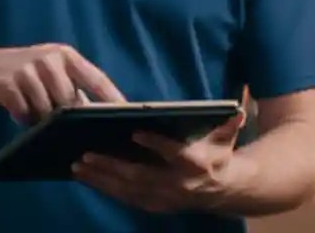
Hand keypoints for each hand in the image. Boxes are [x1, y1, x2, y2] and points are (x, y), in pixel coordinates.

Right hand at [0, 43, 124, 124]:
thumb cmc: (29, 72)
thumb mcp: (54, 72)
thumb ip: (76, 89)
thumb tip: (103, 115)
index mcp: (66, 55)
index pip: (97, 78)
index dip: (113, 98)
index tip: (128, 116)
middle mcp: (49, 58)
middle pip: (69, 99)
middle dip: (66, 116)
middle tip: (61, 125)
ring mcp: (26, 69)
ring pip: (45, 109)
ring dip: (42, 118)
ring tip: (36, 116)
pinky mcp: (7, 84)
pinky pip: (23, 112)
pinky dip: (24, 118)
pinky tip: (20, 113)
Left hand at [72, 110, 247, 213]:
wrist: (226, 190)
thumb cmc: (219, 153)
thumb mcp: (227, 136)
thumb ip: (228, 122)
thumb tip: (236, 108)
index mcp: (195, 163)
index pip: (174, 153)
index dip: (156, 144)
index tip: (136, 131)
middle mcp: (177, 184)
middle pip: (141, 176)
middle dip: (112, 166)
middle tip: (87, 154)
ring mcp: (164, 198)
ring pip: (128, 191)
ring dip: (101, 180)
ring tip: (77, 166)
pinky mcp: (154, 206)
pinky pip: (125, 199)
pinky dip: (105, 189)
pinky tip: (85, 178)